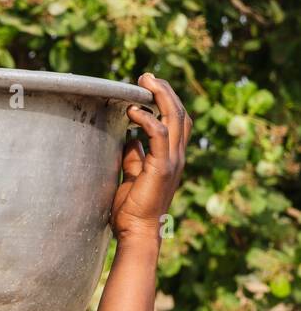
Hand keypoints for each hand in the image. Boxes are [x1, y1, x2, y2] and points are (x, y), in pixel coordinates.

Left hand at [110, 73, 191, 243]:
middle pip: (179, 113)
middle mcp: (176, 156)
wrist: (137, 234)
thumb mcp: (132, 178)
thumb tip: (130, 141)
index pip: (177, 121)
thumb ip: (134, 159)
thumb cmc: (131, 211)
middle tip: (146, 76)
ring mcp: (172, 161)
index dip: (166, 101)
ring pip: (174, 117)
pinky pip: (159, 133)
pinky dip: (146, 118)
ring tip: (144, 82)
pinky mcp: (162, 168)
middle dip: (164, 91)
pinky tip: (133, 110)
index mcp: (171, 158)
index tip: (148, 87)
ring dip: (160, 96)